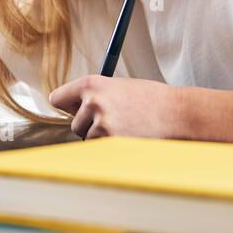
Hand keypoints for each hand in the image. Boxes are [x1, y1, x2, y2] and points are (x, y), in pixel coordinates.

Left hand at [48, 75, 182, 140]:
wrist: (175, 112)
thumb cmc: (150, 99)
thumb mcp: (118, 86)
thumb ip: (93, 95)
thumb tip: (71, 108)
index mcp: (91, 83)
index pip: (57, 99)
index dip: (67, 106)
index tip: (73, 110)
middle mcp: (92, 101)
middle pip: (73, 124)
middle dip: (88, 125)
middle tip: (113, 119)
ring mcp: (101, 123)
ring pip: (88, 138)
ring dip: (102, 137)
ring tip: (125, 126)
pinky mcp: (111, 141)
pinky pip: (101, 148)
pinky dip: (112, 146)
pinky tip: (129, 135)